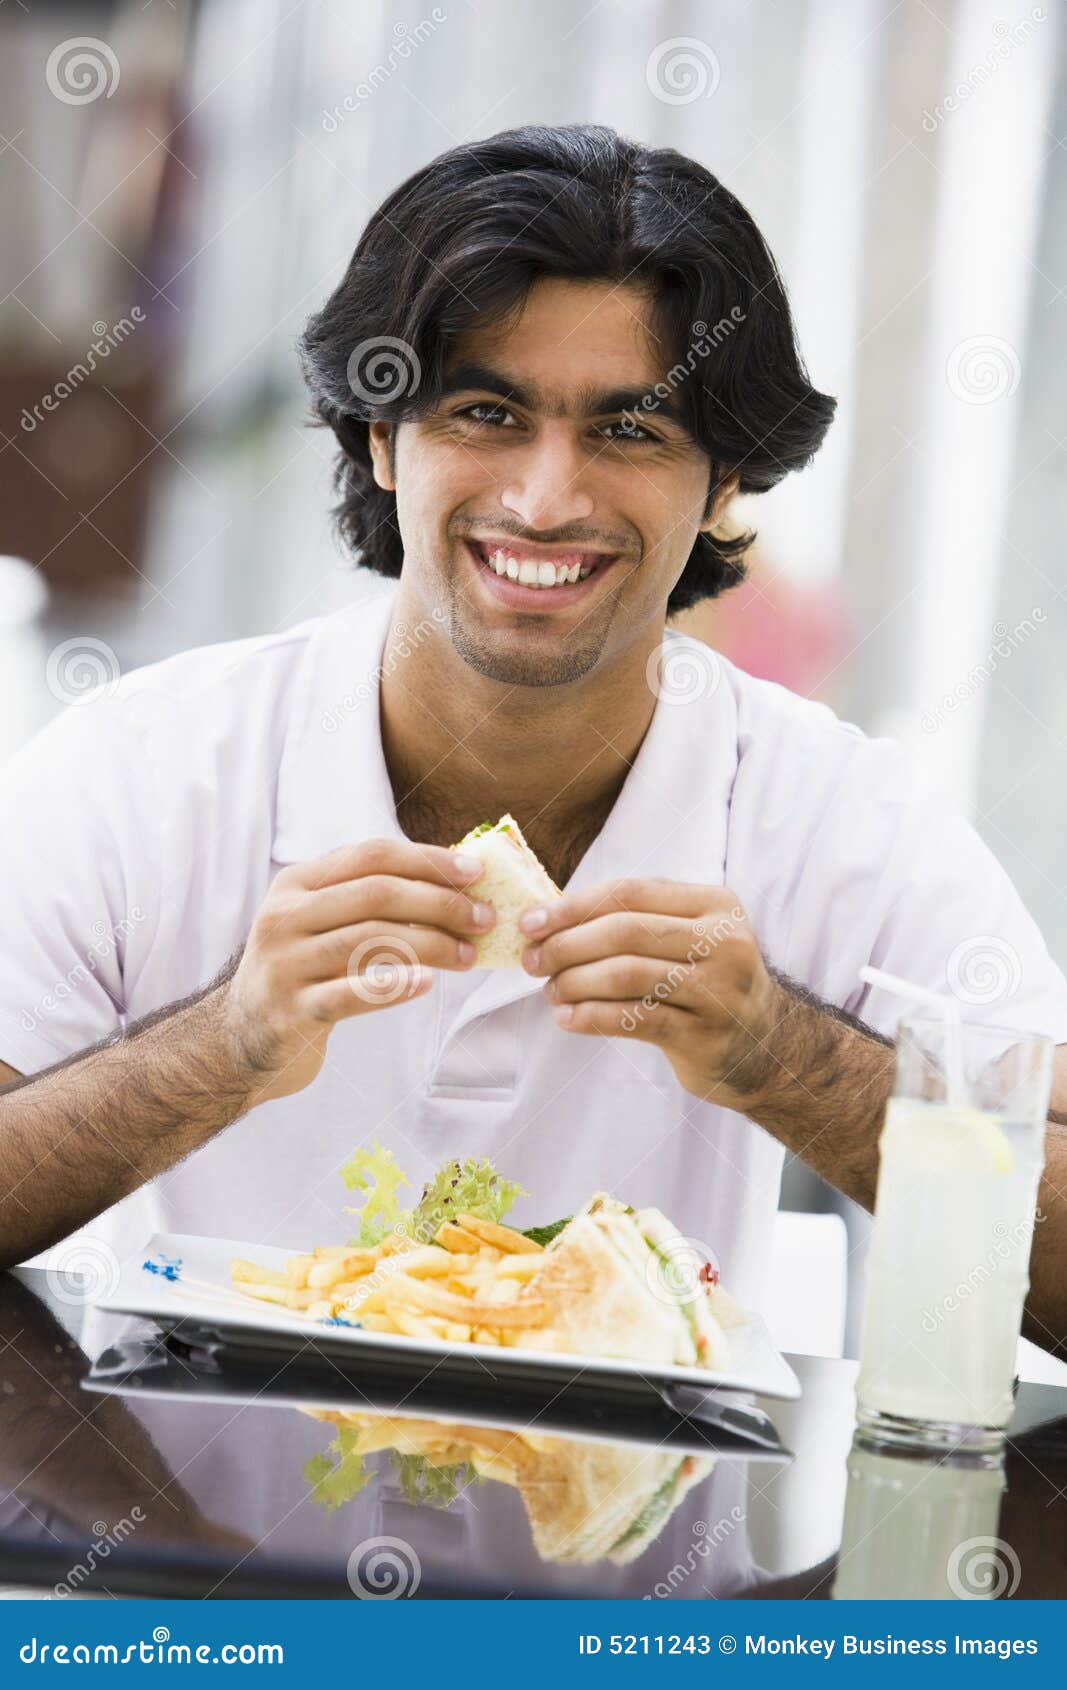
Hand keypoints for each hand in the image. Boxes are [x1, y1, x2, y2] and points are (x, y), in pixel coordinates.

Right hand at [219, 838, 492, 1101]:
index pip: (371, 856)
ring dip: (431, 945)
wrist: (241, 1039)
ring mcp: (285, 964)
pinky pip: (352, 994)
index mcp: (297, 884)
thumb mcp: (319, 922)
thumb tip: (453, 880)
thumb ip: (367, 898)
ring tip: (469, 956)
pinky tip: (427, 984)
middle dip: (440, 903)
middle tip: (484, 920)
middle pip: (376, 894)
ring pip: (370, 940)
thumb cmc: (303, 972)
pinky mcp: (292, 1011)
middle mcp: (285, 916)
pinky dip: (394, 987)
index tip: (476, 873)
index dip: (427, 860)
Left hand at [520, 879, 780, 1104]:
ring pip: (626, 975)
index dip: (574, 906)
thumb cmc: (707, 983)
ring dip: (574, 982)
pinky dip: (591, 1017)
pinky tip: (568, 1018)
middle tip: (533, 960)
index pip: (631, 893)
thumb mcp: (689, 937)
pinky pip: (634, 1019)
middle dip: (567, 944)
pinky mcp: (705, 1036)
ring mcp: (719, 991)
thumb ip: (636, 920)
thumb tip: (551, 918)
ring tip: (551, 991)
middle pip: (626, 931)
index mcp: (715, 905)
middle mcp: (724, 942)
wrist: (764, 1045)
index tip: (532, 922)